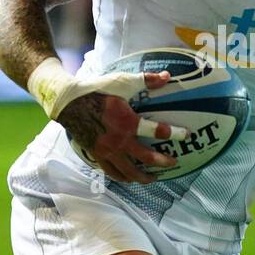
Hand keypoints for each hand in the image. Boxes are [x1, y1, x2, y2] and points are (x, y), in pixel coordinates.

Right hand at [57, 71, 179, 183]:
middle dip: (163, 162)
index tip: (186, 135)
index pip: (157, 131)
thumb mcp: (123, 82)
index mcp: (127, 122)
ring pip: (129, 172)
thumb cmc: (97, 90)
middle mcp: (119, 141)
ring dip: (144, 177)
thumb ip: (147, 80)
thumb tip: (168, 76)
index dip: (174, 133)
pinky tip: (129, 177)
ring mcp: (107, 151)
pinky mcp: (97, 156)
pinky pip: (112, 172)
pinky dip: (123, 177)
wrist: (69, 103)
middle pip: (146, 158)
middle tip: (173, 163)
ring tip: (153, 178)